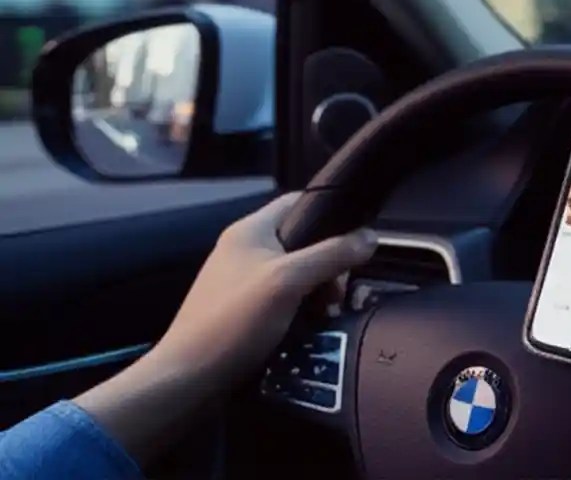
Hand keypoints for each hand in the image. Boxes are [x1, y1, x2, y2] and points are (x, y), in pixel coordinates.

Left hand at [76, 193, 376, 465]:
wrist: (188, 378)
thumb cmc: (234, 322)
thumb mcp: (289, 281)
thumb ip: (331, 255)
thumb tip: (371, 236)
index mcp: (250, 230)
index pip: (298, 202)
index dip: (331, 213)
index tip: (357, 238)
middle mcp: (245, 249)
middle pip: (304, 241)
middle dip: (330, 263)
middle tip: (337, 292)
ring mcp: (242, 280)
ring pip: (297, 272)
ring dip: (319, 289)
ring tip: (325, 313)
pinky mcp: (243, 310)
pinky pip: (285, 297)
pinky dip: (302, 307)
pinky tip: (309, 326)